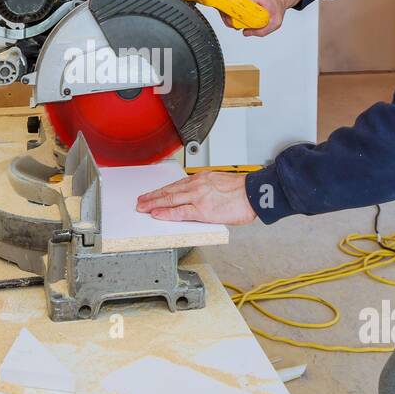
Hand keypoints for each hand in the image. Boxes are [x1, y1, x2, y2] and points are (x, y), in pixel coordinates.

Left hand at [135, 171, 256, 224]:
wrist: (254, 193)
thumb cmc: (243, 191)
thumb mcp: (220, 183)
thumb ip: (207, 189)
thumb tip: (199, 199)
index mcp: (201, 179)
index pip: (176, 185)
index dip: (162, 191)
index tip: (153, 194)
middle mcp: (197, 185)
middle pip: (169, 191)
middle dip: (153, 196)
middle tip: (141, 201)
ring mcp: (198, 197)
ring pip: (170, 200)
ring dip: (154, 203)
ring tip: (143, 207)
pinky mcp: (202, 209)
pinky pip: (180, 212)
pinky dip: (166, 213)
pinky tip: (157, 214)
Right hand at [222, 0, 300, 36]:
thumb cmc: (277, 3)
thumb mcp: (275, 21)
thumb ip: (262, 31)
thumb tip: (246, 32)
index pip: (232, 4)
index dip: (230, 16)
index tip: (233, 22)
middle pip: (226, 3)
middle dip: (228, 16)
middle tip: (236, 24)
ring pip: (225, 2)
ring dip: (229, 13)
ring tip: (237, 20)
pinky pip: (228, 0)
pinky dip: (230, 9)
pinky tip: (237, 15)